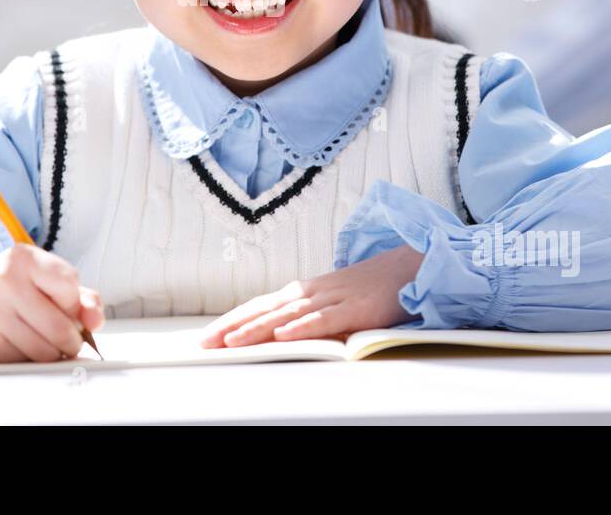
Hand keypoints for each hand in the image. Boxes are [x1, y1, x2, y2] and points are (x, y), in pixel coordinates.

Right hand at [0, 244, 104, 362]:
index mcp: (23, 258)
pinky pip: (26, 364)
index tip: (64, 306)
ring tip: (37, 339)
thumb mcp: (46, 282)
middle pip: (62, 328)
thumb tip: (95, 322)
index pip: (70, 285)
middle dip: (70, 339)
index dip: (73, 304)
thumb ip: (82, 298)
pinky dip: (29, 361)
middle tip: (61, 335)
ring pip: (46, 352)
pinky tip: (17, 345)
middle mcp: (4, 282)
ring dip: (52, 354)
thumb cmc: (11, 292)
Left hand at [199, 244, 423, 347]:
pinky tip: (284, 335)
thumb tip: (272, 336)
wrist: (407, 268)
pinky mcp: (354, 307)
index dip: (230, 321)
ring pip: (288, 314)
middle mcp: (310, 292)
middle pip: (264, 309)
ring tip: (231, 342)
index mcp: (301, 292)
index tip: (204, 337)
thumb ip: (304, 318)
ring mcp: (331, 297)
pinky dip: (303, 326)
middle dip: (231, 326)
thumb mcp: (329, 304)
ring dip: (257, 328)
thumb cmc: (365, 290)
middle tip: (203, 343)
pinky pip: (325, 318)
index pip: (258, 306)